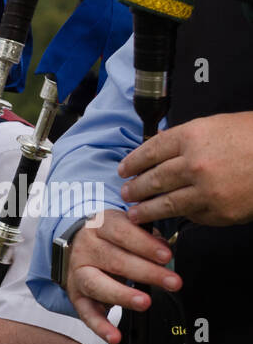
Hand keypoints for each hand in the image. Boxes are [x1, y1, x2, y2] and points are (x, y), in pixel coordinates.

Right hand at [66, 209, 180, 343]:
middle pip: (114, 260)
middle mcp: (85, 249)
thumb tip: (164, 248)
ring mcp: (78, 274)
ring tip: (145, 302)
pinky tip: (114, 336)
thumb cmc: (109, 238)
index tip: (167, 256)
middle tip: (172, 282)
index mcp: (100, 227)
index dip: (145, 245)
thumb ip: (146, 236)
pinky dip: (100, 326)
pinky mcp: (75, 296)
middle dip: (146, 272)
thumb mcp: (126, 226)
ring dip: (122, 295)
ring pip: (97, 285)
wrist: (76, 247)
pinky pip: (85, 313)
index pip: (122, 233)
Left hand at [120, 111, 252, 227]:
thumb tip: (159, 148)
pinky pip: (191, 216)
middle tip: (126, 193)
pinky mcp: (218, 211)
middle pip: (153, 180)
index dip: (133, 162)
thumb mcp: (220, 125)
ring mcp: (206, 190)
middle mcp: (195, 164)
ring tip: (136, 213)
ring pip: (165, 204)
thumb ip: (189, 138)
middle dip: (135, 189)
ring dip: (146, 211)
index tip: (124, 170)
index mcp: (193, 136)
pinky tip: (170, 218)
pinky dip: (180, 217)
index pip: (150, 151)